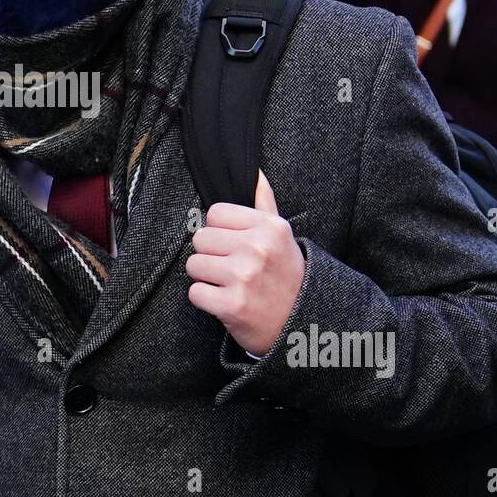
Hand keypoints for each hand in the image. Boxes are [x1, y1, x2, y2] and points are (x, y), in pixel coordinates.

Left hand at [186, 170, 305, 357]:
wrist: (302, 324)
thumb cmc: (286, 277)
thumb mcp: (282, 236)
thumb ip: (264, 202)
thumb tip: (254, 171)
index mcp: (269, 227)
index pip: (214, 214)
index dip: (219, 231)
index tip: (233, 246)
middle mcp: (257, 248)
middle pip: (200, 238)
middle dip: (210, 255)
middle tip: (231, 268)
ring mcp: (243, 277)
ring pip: (194, 264)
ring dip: (206, 278)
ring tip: (229, 285)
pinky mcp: (231, 305)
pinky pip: (195, 292)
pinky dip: (206, 300)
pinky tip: (226, 301)